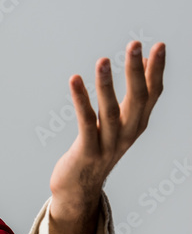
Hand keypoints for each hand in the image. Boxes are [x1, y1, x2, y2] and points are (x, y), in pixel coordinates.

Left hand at [50, 40, 165, 220]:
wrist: (78, 189)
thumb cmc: (98, 150)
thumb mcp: (118, 124)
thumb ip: (130, 99)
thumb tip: (142, 65)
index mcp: (137, 125)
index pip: (152, 94)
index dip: (156, 71)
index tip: (158, 46)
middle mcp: (128, 134)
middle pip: (137, 99)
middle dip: (137, 71)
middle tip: (135, 44)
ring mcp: (109, 144)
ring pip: (111, 111)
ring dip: (107, 84)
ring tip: (103, 60)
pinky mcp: (87, 151)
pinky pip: (85, 122)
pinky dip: (81, 100)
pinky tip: (75, 80)